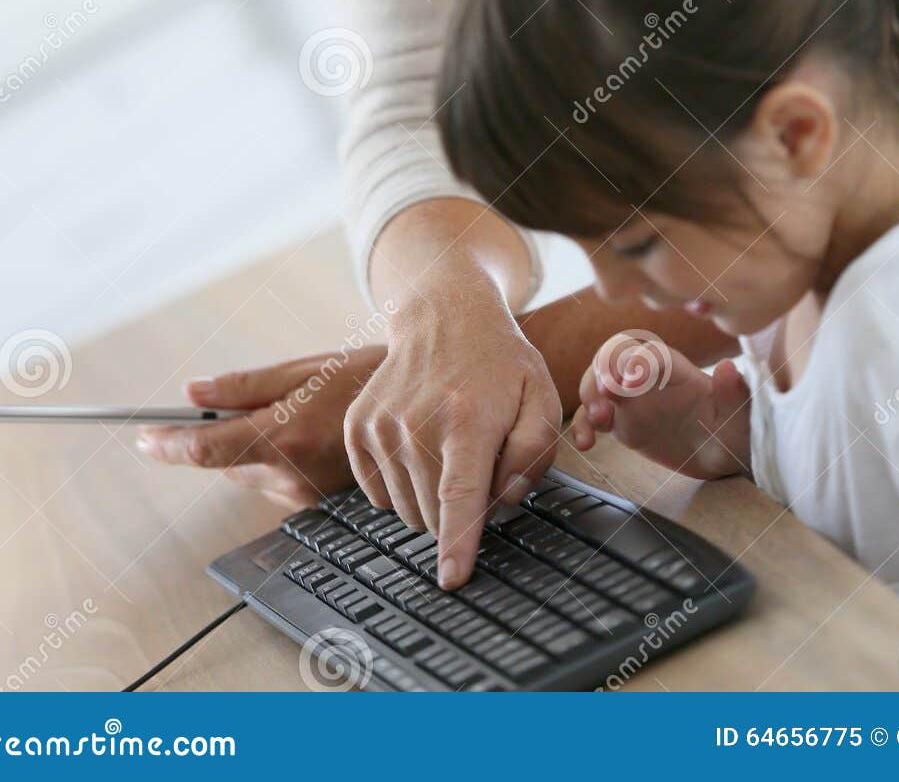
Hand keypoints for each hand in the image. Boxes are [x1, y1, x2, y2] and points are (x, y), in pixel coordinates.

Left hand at [135, 348, 384, 505]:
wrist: (425, 406)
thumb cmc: (367, 377)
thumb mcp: (305, 370)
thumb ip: (245, 386)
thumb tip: (192, 394)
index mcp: (284, 437)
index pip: (206, 451)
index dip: (167, 445)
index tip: (143, 438)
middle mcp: (292, 475)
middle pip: (228, 464)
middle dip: (222, 436)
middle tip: (238, 403)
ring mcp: (307, 495)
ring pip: (253, 474)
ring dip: (253, 448)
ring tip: (293, 412)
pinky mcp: (320, 503)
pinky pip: (279, 482)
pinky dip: (279, 459)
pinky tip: (308, 432)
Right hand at [343, 276, 561, 588]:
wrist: (444, 317)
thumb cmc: (500, 364)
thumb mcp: (541, 399)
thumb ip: (533, 454)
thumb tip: (504, 500)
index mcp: (467, 420)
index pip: (460, 497)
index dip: (458, 545)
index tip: (451, 581)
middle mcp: (416, 423)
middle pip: (434, 514)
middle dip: (460, 510)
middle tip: (476, 463)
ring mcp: (380, 426)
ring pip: (405, 510)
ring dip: (430, 499)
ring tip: (449, 450)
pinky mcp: (357, 428)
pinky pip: (377, 493)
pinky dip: (401, 485)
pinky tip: (420, 449)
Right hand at [570, 331, 750, 479]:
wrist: (722, 452)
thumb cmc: (734, 426)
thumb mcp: (741, 414)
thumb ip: (733, 392)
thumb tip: (729, 368)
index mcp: (675, 367)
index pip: (649, 353)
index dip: (636, 363)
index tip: (628, 383)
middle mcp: (647, 376)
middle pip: (613, 357)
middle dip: (602, 372)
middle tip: (603, 400)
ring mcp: (630, 398)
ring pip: (596, 382)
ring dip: (588, 396)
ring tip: (595, 423)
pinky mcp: (620, 421)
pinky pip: (592, 417)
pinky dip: (582, 426)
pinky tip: (584, 444)